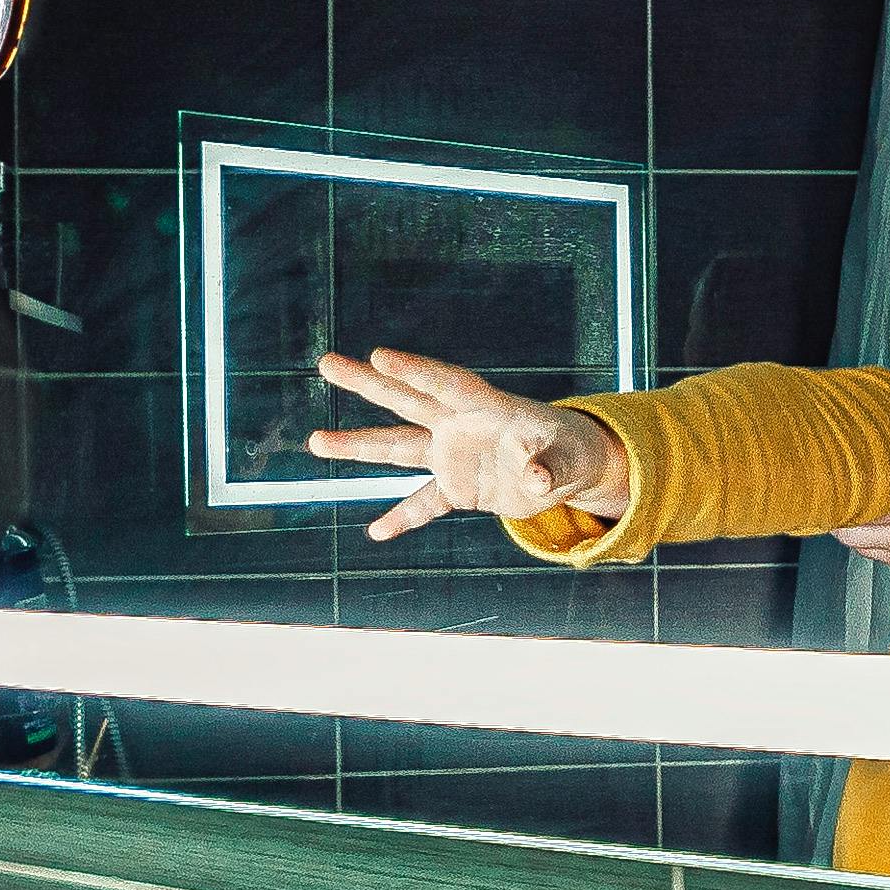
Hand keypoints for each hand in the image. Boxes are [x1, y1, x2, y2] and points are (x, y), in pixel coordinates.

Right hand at [308, 346, 633, 541]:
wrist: (569, 470)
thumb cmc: (573, 451)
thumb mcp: (570, 459)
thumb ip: (549, 465)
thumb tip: (533, 476)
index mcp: (489, 406)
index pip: (446, 383)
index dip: (415, 371)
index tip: (380, 356)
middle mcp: (460, 425)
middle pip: (406, 400)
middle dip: (367, 382)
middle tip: (327, 363)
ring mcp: (452, 455)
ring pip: (398, 448)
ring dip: (358, 445)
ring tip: (316, 441)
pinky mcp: (456, 487)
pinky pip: (423, 503)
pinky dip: (403, 518)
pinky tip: (377, 532)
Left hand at [830, 454, 889, 573]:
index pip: (869, 507)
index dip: (849, 498)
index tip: (840, 485)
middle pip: (853, 536)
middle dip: (840, 522)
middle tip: (835, 505)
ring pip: (864, 551)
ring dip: (857, 536)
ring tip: (852, 518)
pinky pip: (883, 562)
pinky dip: (877, 548)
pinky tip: (881, 535)